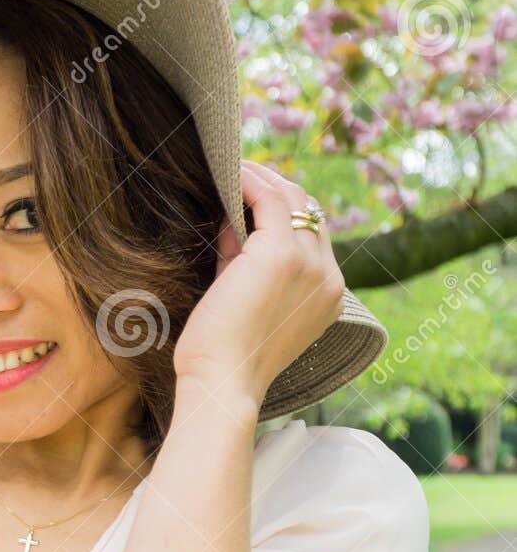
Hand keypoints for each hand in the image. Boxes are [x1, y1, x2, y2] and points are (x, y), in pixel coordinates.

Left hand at [172, 161, 345, 405]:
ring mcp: (309, 264)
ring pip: (294, 197)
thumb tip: (233, 217)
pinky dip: (249, 181)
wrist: (224, 383)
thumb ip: (245, 258)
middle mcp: (328, 277)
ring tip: (232, 168)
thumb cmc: (225, 353)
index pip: (314, 234)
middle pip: (310, 209)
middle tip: (240, 173)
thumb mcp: (244, 296)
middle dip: (275, 186)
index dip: (284, 209)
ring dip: (262, 178)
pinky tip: (229, 174)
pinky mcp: (282, 255)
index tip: (251, 196)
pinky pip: (270, 199)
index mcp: (327, 294)